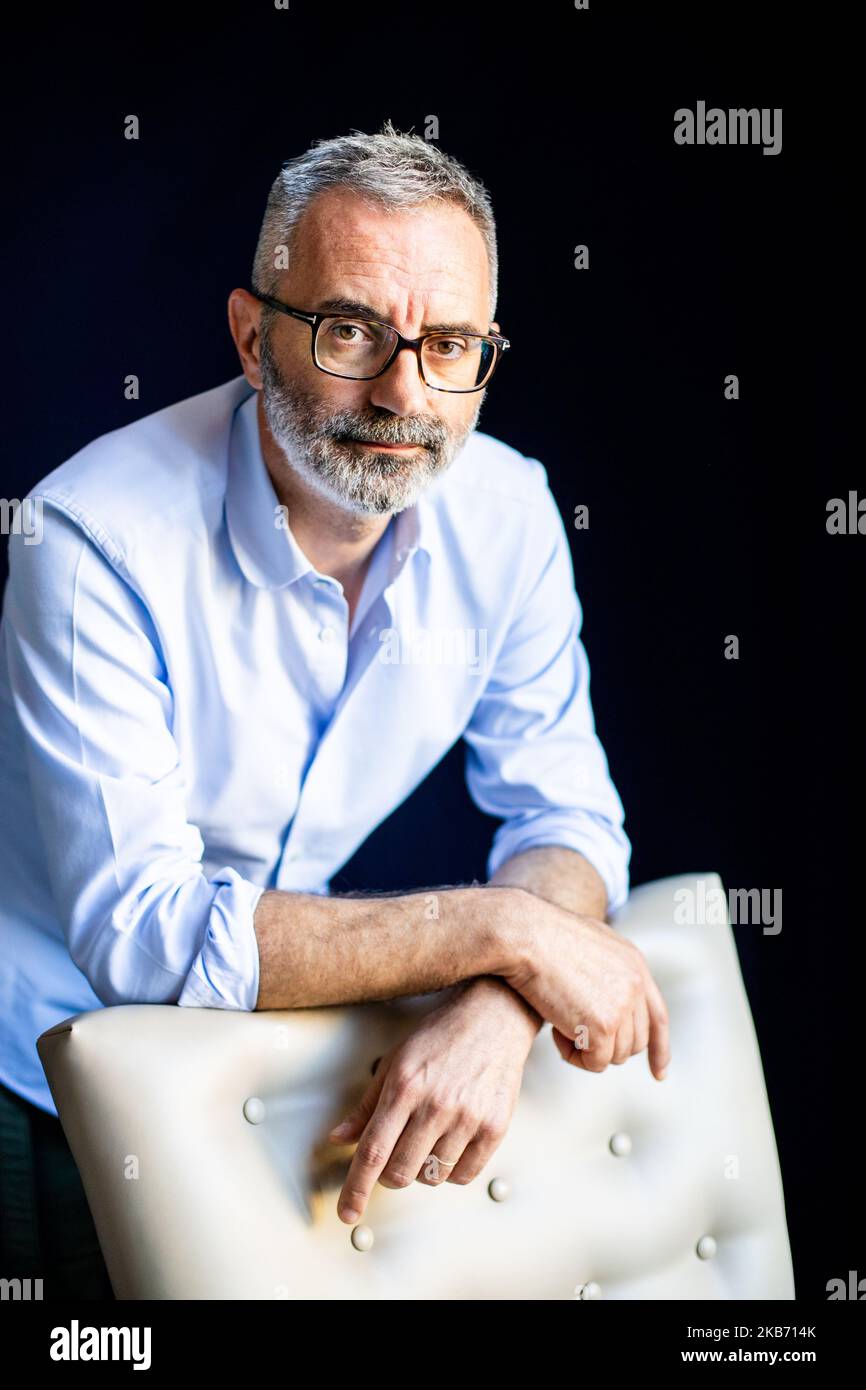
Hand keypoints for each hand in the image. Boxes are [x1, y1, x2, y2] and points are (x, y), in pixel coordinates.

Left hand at [326, 977, 538, 1224]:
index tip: (347, 1213)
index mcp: (404, 1087)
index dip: (356, 1188)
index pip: (372, 1151)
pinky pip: (464, 1176)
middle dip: (390, 1172)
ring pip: (431, 1178)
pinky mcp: (494, 1128)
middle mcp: (435, 1105)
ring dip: (422, 1168)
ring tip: (429, 1136)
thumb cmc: (441, 1036)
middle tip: (396, 1150)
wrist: (494, 1017)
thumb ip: (367, 1105)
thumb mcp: (395, 1061)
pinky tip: (451, 1142)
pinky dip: (451, 1169)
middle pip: (399, 1173)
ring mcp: (468, 1118)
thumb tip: (339, 1138)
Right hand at [501, 888, 669, 1079]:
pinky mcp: (604, 1027)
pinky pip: (594, 1062)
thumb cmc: (541, 936)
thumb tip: (603, 999)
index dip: (660, 1049)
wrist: (525, 936)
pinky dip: (573, 1055)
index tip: (659, 1074)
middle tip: (571, 1030)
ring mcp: (622, 1008)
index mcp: (635, 965)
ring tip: (559, 1024)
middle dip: (605, 1046)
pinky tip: (555, 1031)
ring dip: (586, 1049)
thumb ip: (606, 970)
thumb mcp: (587, 945)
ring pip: (614, 1056)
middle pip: (634, 1043)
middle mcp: (635, 986)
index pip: (658, 1018)